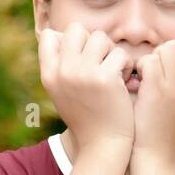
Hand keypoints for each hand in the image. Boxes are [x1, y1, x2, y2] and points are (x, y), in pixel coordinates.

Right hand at [38, 22, 135, 155]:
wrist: (102, 144)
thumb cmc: (87, 115)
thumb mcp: (62, 91)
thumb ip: (59, 65)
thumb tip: (59, 33)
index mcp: (48, 75)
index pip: (50, 35)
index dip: (69, 41)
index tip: (81, 59)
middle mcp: (61, 72)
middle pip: (76, 30)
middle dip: (92, 42)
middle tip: (100, 63)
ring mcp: (82, 73)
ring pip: (100, 37)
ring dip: (112, 52)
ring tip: (113, 72)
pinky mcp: (104, 78)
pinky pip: (120, 53)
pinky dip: (126, 66)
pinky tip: (124, 82)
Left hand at [132, 33, 174, 164]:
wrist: (157, 155)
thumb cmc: (173, 132)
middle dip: (172, 49)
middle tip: (161, 68)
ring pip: (169, 47)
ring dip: (156, 56)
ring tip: (150, 74)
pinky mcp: (156, 90)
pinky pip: (150, 60)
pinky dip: (142, 67)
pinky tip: (140, 81)